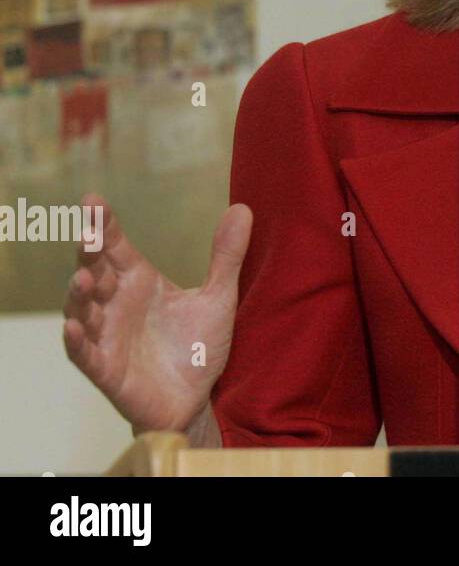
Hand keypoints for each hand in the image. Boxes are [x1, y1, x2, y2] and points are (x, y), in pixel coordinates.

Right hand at [62, 193, 252, 436]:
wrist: (196, 398)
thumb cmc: (198, 346)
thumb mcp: (219, 297)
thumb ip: (227, 255)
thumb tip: (243, 208)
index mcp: (139, 282)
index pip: (116, 247)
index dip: (102, 225)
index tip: (93, 200)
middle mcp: (117, 304)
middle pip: (94, 272)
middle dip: (87, 254)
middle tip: (87, 235)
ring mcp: (107, 336)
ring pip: (82, 310)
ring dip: (78, 295)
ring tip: (83, 278)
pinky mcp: (106, 369)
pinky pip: (83, 354)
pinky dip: (76, 341)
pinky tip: (73, 327)